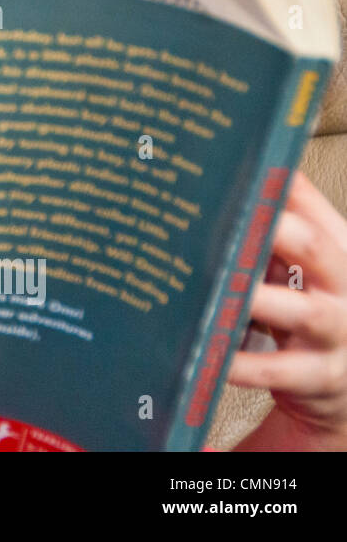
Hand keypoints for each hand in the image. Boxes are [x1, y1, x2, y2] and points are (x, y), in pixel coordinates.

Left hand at [229, 170, 346, 449]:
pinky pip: (280, 370)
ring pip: (301, 311)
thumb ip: (282, 223)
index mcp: (337, 249)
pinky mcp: (318, 375)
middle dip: (276, 231)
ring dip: (257, 299)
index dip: (286, 189)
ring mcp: (335, 332)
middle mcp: (343, 286)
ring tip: (217, 290)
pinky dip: (245, 364)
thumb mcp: (307, 261)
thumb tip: (236, 174)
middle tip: (230, 220)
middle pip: (314, 248)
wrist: (342, 377)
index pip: (314, 208)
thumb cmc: (313, 305)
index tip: (246, 171)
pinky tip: (214, 355)